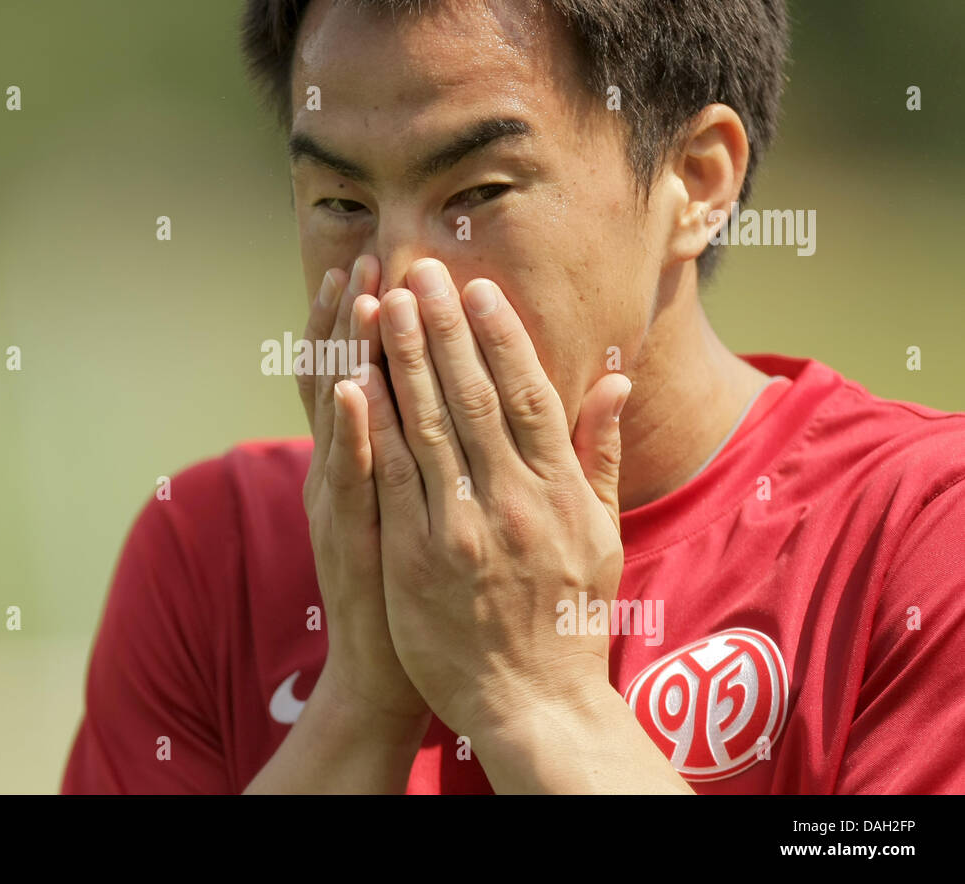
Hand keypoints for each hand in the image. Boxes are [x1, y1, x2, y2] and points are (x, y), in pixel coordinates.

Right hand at [298, 255, 430, 723]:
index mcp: (365, 462)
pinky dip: (348, 434)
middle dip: (354, 319)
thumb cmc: (415, 586)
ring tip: (357, 298)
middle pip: (344, 381)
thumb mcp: (414, 510)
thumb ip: (421, 452)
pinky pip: (351, 480)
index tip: (381, 267)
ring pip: (340, 419)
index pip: (362, 376)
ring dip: (347, 356)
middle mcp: (342, 474)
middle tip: (366, 258)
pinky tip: (353, 391)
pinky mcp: (352, 541)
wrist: (384, 670)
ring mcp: (341, 505)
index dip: (365, 322)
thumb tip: (431, 398)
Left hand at [349, 257, 632, 742]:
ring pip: (428, 426)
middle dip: (443, 327)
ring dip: (404, 358)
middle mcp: (514, 500)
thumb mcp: (601, 532)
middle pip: (472, 396)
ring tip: (386, 303)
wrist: (535, 701)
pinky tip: (358, 380)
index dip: (501, 335)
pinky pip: (393, 479)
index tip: (477, 287)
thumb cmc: (571, 615)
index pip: (530, 393)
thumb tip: (612, 378)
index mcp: (560, 489)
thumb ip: (599, 452)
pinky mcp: (419, 558)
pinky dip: (375, 426)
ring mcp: (463, 528)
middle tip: (420, 269)